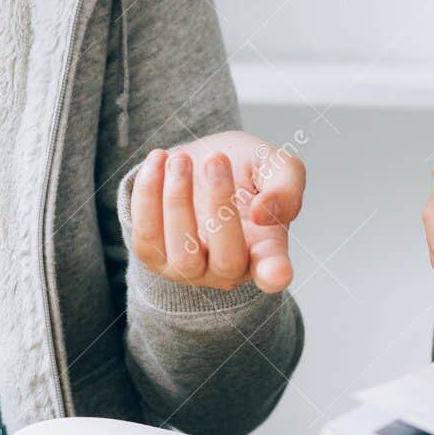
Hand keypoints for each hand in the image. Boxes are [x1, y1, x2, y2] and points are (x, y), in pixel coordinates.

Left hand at [130, 131, 305, 292]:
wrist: (198, 162)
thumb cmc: (244, 170)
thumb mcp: (276, 165)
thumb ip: (286, 187)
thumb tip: (265, 214)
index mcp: (266, 249)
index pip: (273, 273)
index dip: (275, 275)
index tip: (277, 271)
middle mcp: (230, 269)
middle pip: (227, 260)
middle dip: (220, 203)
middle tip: (217, 159)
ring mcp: (191, 269)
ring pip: (183, 254)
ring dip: (178, 199)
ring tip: (181, 160)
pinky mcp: (155, 257)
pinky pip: (146, 236)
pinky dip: (148, 195)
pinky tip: (159, 162)